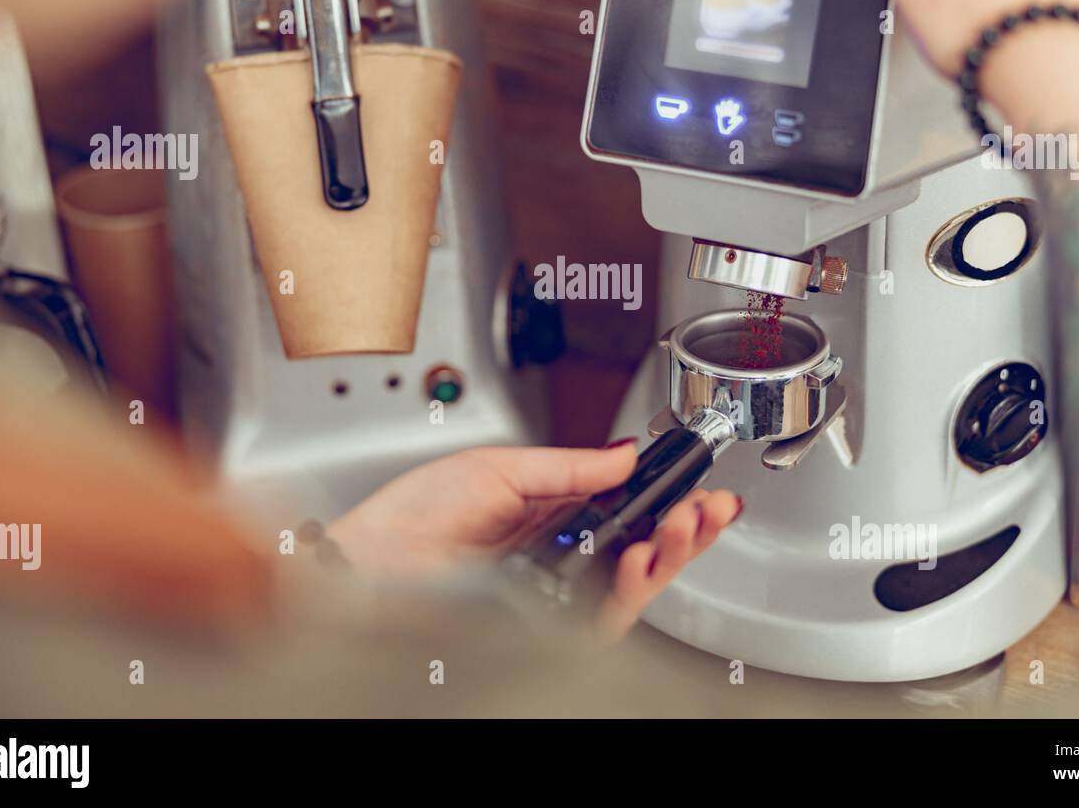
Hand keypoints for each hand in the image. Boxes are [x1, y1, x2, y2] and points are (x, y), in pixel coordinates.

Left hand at [328, 443, 741, 640]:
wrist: (369, 563)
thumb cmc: (411, 517)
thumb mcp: (500, 468)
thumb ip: (570, 467)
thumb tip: (625, 453)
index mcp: (552, 512)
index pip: (627, 506)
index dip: (667, 496)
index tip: (695, 480)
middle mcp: (562, 555)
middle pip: (644, 546)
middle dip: (686, 524)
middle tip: (709, 504)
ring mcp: (557, 592)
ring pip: (635, 583)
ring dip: (672, 551)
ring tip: (690, 521)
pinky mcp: (547, 625)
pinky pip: (606, 614)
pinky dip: (633, 587)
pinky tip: (646, 556)